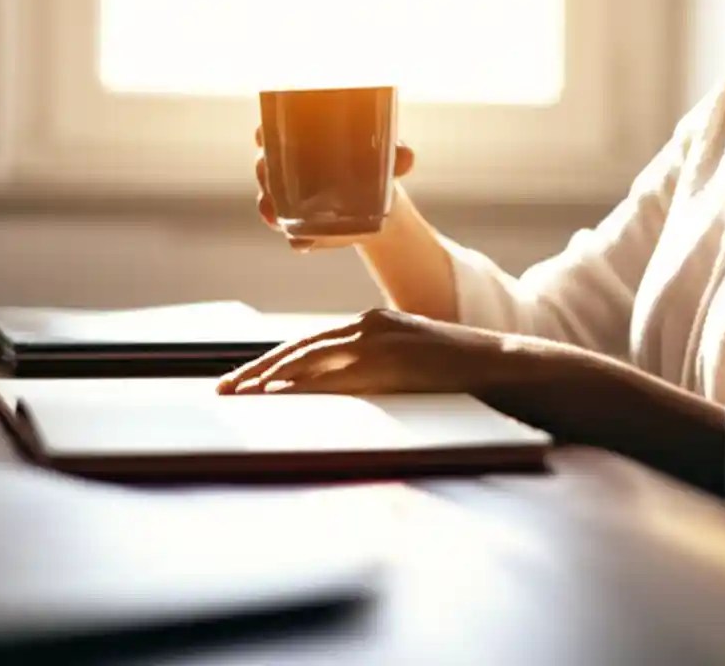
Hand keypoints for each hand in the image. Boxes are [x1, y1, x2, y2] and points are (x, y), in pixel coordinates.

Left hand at [217, 308, 520, 395]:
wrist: (501, 365)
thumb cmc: (458, 375)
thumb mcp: (406, 369)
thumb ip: (373, 375)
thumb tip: (336, 398)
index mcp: (370, 326)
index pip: (308, 345)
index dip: (271, 364)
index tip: (243, 383)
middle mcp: (367, 326)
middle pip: (297, 348)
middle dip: (256, 371)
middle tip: (223, 391)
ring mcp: (377, 339)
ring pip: (308, 356)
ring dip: (268, 376)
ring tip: (238, 394)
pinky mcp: (388, 357)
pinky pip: (334, 370)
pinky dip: (301, 379)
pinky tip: (275, 391)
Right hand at [254, 126, 415, 252]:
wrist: (383, 209)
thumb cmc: (379, 171)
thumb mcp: (387, 161)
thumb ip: (396, 155)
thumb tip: (406, 157)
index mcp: (304, 142)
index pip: (272, 131)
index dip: (263, 132)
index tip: (262, 135)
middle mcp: (290, 168)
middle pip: (264, 164)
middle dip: (262, 170)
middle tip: (268, 174)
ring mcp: (291, 199)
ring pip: (269, 198)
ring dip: (268, 204)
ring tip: (274, 212)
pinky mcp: (300, 225)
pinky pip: (287, 230)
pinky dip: (291, 236)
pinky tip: (296, 240)